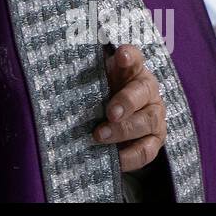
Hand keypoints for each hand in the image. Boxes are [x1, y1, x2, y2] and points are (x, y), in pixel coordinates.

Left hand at [95, 44, 165, 171]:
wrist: (119, 117)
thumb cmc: (103, 92)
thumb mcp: (96, 79)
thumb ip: (87, 72)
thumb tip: (60, 68)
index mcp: (133, 70)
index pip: (134, 58)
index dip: (129, 55)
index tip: (121, 55)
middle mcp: (148, 91)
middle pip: (143, 92)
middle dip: (126, 103)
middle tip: (110, 113)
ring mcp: (154, 116)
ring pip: (147, 122)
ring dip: (124, 130)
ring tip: (100, 136)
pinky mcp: (154, 140)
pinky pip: (147, 150)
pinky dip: (131, 157)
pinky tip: (115, 159)